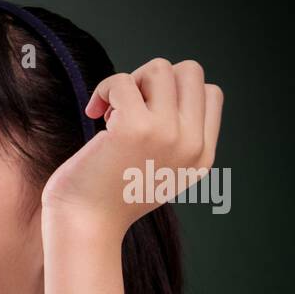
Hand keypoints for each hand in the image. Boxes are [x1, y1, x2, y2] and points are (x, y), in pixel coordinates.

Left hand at [41, 59, 222, 238]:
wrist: (84, 225)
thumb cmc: (108, 196)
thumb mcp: (158, 170)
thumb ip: (174, 137)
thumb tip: (169, 87)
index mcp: (202, 155)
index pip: (210, 93)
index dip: (174, 93)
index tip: (146, 116)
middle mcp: (192, 145)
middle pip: (191, 72)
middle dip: (154, 79)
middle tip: (128, 107)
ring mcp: (167, 134)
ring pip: (160, 68)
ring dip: (130, 82)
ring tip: (111, 112)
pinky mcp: (134, 128)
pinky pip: (122, 81)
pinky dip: (104, 89)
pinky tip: (93, 113)